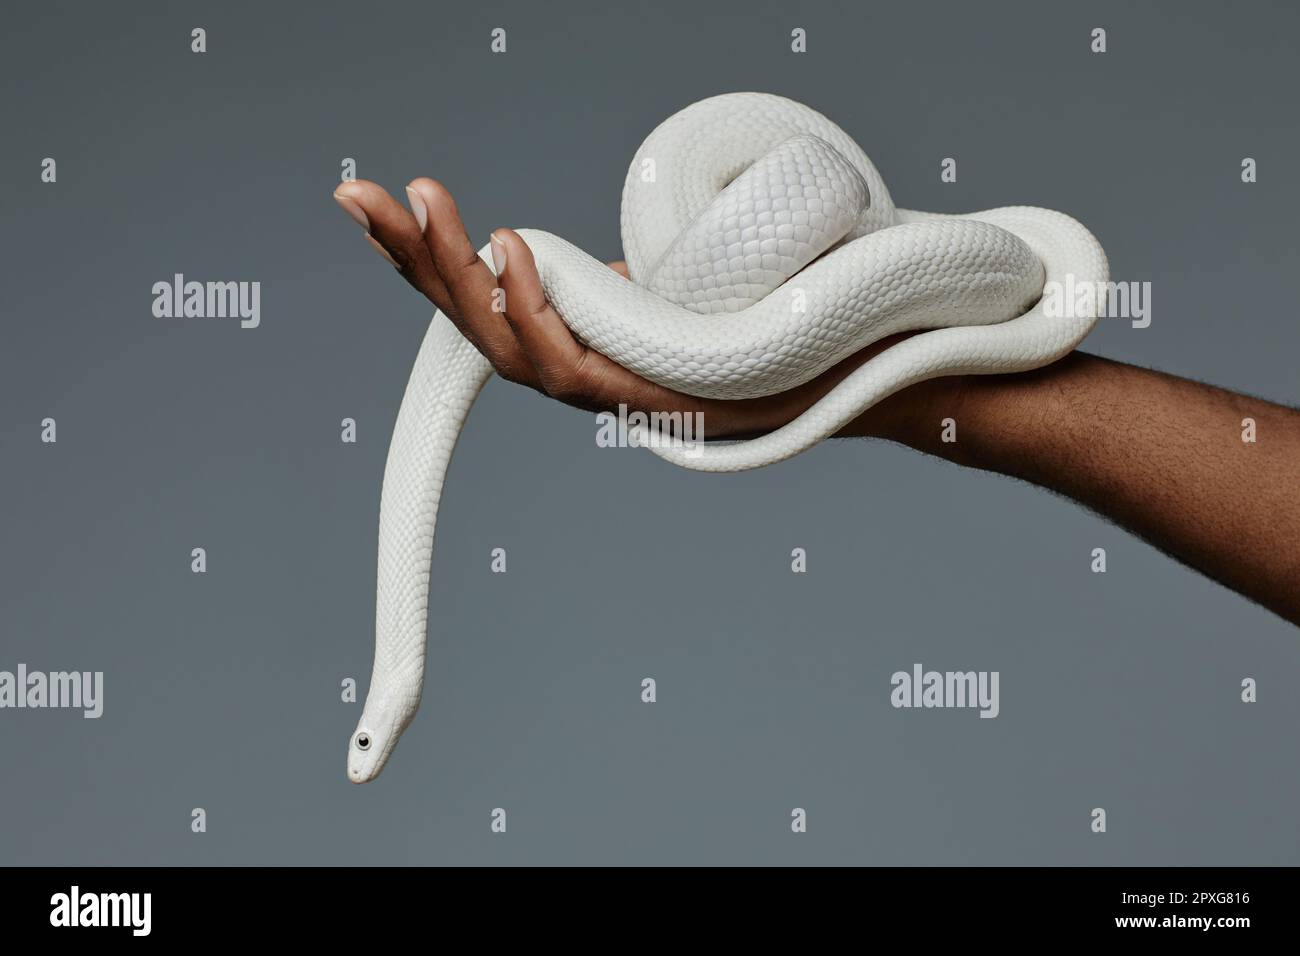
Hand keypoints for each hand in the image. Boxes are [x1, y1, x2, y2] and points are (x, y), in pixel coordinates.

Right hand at [333, 178, 943, 441]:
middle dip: (416, 264)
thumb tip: (578, 254)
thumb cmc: (802, 302)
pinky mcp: (670, 405)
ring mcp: (632, 396)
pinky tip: (509, 251)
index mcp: (600, 344)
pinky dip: (537, 309)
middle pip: (484, 331)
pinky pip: (580, 369)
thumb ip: (631, 277)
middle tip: (358, 192)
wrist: (896, 354)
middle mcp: (604, 378)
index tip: (377, 198)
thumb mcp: (693, 276)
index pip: (493, 304)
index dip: (428, 262)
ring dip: (460, 283)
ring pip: (516, 354)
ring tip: (428, 210)